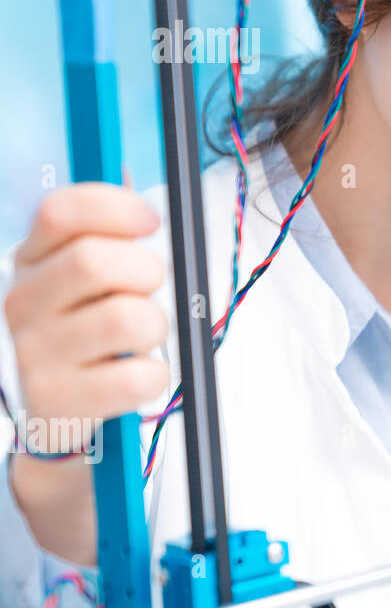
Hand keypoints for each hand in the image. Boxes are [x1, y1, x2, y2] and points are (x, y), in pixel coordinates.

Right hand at [5, 181, 169, 441]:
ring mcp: (33, 354)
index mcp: (28, 261)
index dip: (116, 207)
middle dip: (146, 272)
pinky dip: (153, 375)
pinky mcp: (58, 402)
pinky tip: (131, 376)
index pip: (59, 211)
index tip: (150, 222)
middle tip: (146, 292)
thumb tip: (137, 192)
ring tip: (137, 339)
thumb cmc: (80, 332)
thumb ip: (106, 234)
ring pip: (129, 319)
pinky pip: (141, 376)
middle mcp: (19, 303)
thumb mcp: (79, 279)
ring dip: (154, 326)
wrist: (49, 415)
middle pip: (97, 262)